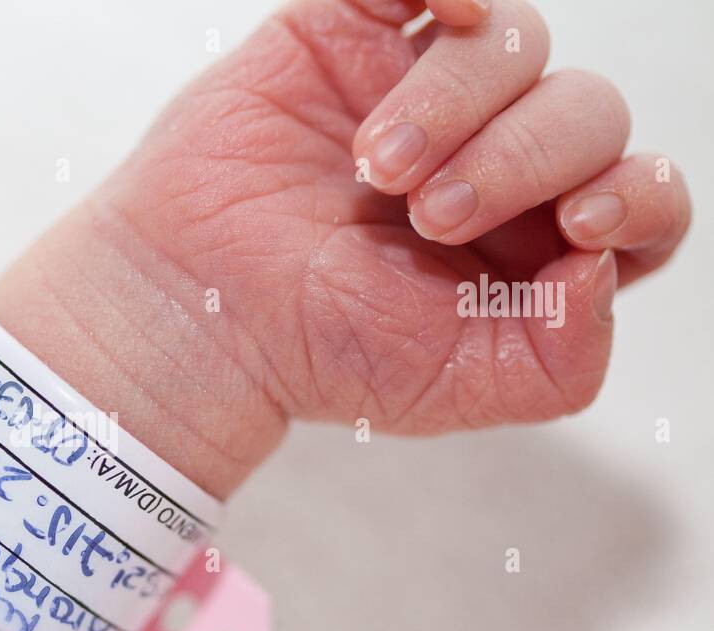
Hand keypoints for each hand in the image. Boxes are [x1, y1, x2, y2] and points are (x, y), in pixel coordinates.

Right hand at [0, 0, 690, 494]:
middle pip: (584, 111)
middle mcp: (494, 162)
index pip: (642, 197)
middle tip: (427, 215)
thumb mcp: (454, 387)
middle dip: (518, 160)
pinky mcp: (354, 38)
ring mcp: (426, 92)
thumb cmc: (314, 349)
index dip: (638, 196)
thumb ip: (562, 361)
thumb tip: (602, 267)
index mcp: (530, 248)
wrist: (194, 310)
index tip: (581, 225)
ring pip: (511, 40)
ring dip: (455, 99)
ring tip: (372, 167)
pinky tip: (423, 10)